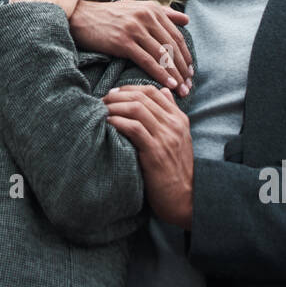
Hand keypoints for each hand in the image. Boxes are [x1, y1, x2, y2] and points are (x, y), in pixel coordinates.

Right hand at [68, 0, 192, 93]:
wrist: (81, 16)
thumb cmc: (109, 15)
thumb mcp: (137, 8)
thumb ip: (163, 13)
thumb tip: (187, 20)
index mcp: (152, 10)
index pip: (176, 36)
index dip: (186, 55)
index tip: (190, 71)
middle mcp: (146, 17)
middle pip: (172, 47)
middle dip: (183, 68)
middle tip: (190, 85)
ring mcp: (135, 29)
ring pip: (162, 55)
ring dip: (175, 75)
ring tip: (182, 89)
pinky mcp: (123, 42)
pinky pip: (147, 61)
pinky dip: (160, 74)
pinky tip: (168, 85)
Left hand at [103, 85, 193, 228]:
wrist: (184, 198)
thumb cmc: (175, 169)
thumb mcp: (179, 137)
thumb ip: (171, 114)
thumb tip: (163, 91)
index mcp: (179, 119)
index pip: (153, 91)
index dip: (129, 88)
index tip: (114, 93)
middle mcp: (174, 124)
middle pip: (142, 97)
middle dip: (118, 95)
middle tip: (102, 100)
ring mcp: (166, 137)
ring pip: (137, 108)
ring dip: (115, 106)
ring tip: (101, 110)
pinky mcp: (155, 152)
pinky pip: (133, 128)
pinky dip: (118, 121)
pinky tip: (107, 123)